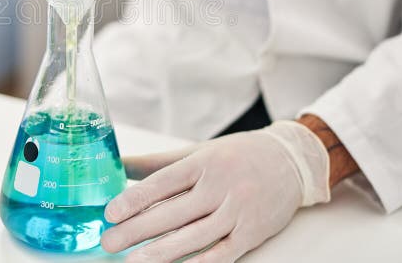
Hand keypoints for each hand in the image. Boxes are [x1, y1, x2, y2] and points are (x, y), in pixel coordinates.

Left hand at [101, 121, 330, 261]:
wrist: (292, 160)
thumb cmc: (237, 155)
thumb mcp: (198, 151)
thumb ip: (158, 162)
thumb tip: (119, 164)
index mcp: (203, 162)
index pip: (163, 182)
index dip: (135, 199)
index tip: (110, 213)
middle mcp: (220, 186)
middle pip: (173, 213)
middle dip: (137, 230)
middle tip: (109, 242)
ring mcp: (237, 211)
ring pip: (194, 237)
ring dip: (161, 253)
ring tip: (133, 262)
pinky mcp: (252, 233)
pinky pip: (222, 254)